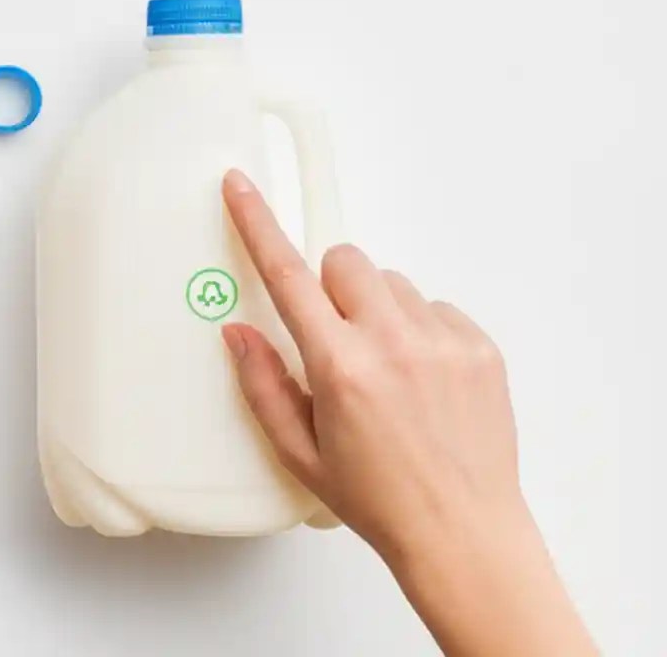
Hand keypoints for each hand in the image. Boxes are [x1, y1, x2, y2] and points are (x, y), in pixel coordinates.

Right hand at [220, 170, 595, 655]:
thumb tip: (237, 330)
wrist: (462, 531)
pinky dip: (419, 329)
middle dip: (331, 287)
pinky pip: (435, 306)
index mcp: (340, 367)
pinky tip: (421, 379)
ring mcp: (443, 340)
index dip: (258, 225)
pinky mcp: (479, 346)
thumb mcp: (299, 452)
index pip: (288, 277)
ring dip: (376, 309)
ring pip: (392, 282)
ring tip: (385, 369)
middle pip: (346, 261)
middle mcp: (392, 342)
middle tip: (334, 338)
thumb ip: (263, 384)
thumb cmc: (375, 499)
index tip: (240, 185)